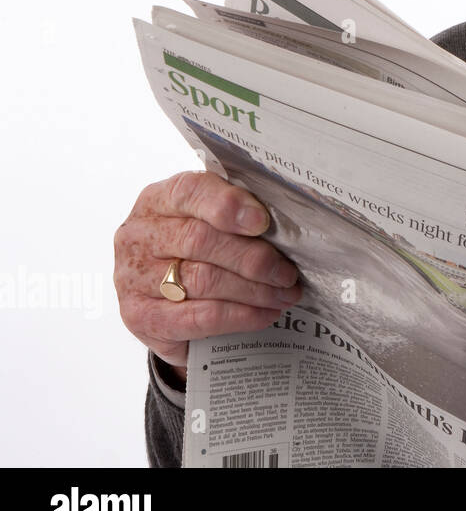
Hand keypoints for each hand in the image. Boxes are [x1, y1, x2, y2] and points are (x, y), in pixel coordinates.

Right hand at [115, 171, 301, 381]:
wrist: (160, 303)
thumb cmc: (195, 252)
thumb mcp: (209, 223)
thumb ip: (235, 213)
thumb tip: (284, 223)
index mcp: (158, 200)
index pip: (190, 192)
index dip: (228, 205)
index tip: (263, 222)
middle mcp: (138, 235)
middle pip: (201, 240)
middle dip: (254, 258)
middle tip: (288, 273)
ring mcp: (133, 278)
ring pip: (203, 280)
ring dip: (254, 290)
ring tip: (285, 295)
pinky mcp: (140, 318)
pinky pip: (198, 317)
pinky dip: (240, 317)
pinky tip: (265, 314)